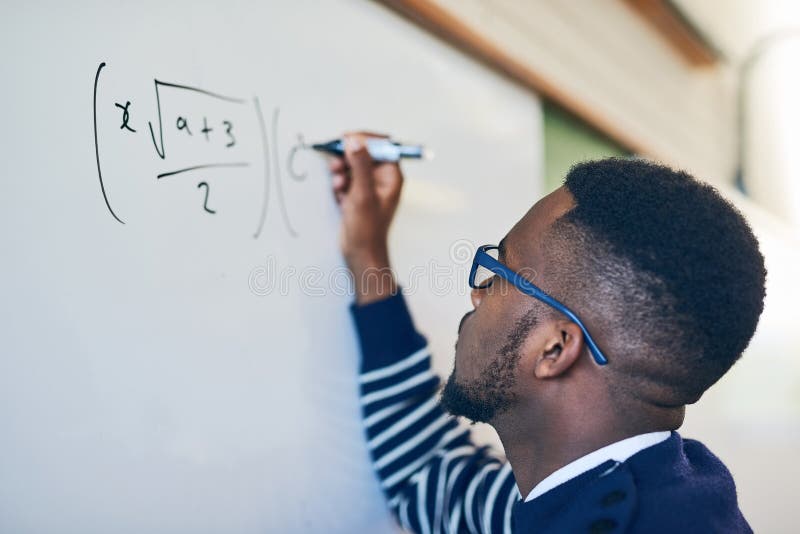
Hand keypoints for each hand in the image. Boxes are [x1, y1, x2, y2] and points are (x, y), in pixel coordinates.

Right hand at [330, 133, 402, 303]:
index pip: (381, 145)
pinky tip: (338, 194)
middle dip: (348, 157)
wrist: (361, 254)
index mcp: (392, 176)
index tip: (345, 139)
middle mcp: (382, 179)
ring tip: (337, 184)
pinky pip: (347, 179)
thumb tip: (355, 140)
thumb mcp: (362, 194)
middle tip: (335, 165)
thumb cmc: (367, 229)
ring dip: (341, 171)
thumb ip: (359, 165)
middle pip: (364, 153)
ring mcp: (369, 187)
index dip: (363, 139)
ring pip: (352, 166)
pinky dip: (340, 183)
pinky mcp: (358, 196)